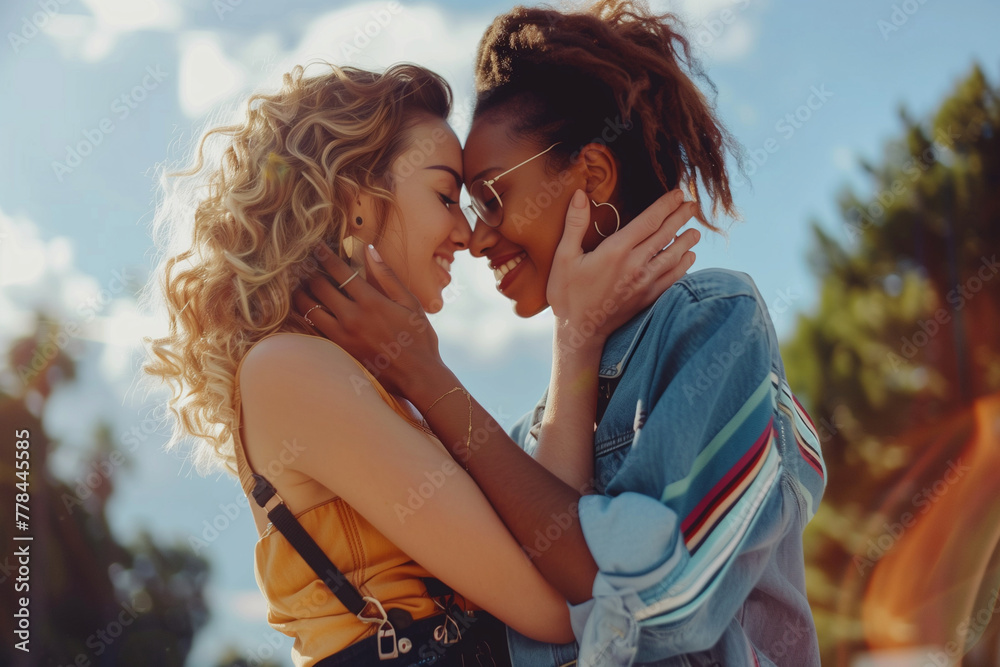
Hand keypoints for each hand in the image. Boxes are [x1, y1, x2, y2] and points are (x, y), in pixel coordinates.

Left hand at [291, 242, 441, 396]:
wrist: (417, 375)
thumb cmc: (419, 338)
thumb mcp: (410, 303)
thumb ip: (388, 276)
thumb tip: (370, 250)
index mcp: (371, 301)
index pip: (339, 272)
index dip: (325, 256)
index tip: (316, 247)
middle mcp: (353, 317)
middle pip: (319, 288)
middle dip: (311, 273)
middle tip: (306, 266)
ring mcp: (343, 335)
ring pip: (309, 309)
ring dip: (302, 295)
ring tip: (301, 287)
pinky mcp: (339, 350)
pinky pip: (313, 329)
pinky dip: (306, 316)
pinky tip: (306, 310)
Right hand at [546, 189, 699, 349]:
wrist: (579, 332)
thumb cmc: (567, 293)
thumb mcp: (563, 257)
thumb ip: (574, 224)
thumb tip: (580, 194)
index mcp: (616, 250)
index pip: (648, 221)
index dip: (666, 205)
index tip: (678, 193)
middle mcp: (635, 265)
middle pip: (665, 235)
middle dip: (680, 217)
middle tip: (692, 205)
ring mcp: (644, 283)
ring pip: (673, 257)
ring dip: (686, 242)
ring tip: (696, 232)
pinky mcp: (647, 298)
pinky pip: (673, 279)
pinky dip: (684, 267)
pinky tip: (688, 259)